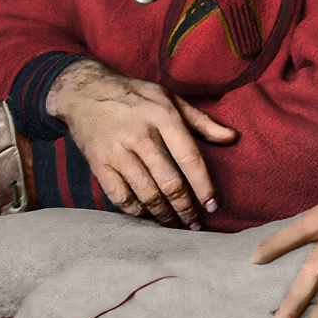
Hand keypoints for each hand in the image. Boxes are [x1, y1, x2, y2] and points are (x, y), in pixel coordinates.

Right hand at [45, 59, 236, 228]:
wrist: (84, 92)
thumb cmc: (134, 96)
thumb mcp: (170, 98)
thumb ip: (202, 121)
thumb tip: (233, 137)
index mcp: (164, 117)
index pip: (190, 159)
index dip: (204, 186)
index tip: (213, 206)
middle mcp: (142, 136)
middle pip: (170, 183)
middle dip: (186, 209)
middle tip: (196, 224)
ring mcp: (118, 153)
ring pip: (147, 195)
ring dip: (165, 216)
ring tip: (176, 225)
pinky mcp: (99, 166)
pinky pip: (121, 199)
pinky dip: (137, 213)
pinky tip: (149, 217)